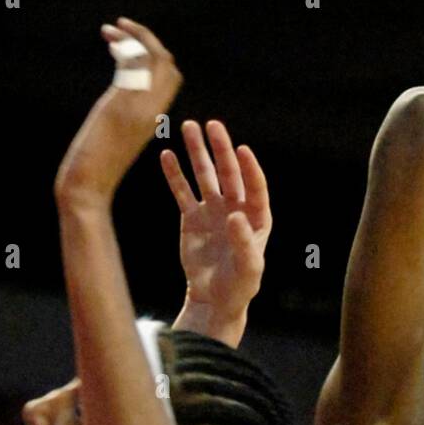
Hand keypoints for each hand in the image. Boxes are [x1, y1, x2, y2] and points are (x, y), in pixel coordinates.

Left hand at [55, 18, 181, 205]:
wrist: (88, 186)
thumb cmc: (95, 168)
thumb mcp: (116, 135)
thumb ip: (125, 113)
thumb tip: (119, 97)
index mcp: (153, 118)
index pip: (170, 77)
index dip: (154, 55)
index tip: (130, 45)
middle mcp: (151, 110)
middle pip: (167, 63)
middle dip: (147, 39)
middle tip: (121, 30)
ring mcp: (138, 107)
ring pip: (153, 58)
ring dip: (133, 35)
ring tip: (109, 30)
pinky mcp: (121, 104)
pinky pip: (134, 63)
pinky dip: (123, 44)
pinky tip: (107, 39)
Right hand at [164, 120, 271, 345]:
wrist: (214, 299)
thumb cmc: (238, 287)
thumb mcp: (248, 269)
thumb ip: (244, 242)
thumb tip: (235, 217)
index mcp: (256, 218)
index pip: (254, 187)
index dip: (249, 169)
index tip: (242, 150)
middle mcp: (235, 209)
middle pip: (228, 173)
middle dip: (221, 149)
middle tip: (212, 125)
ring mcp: (212, 211)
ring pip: (204, 176)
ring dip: (197, 153)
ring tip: (188, 127)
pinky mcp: (191, 218)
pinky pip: (182, 192)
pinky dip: (175, 175)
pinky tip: (167, 155)